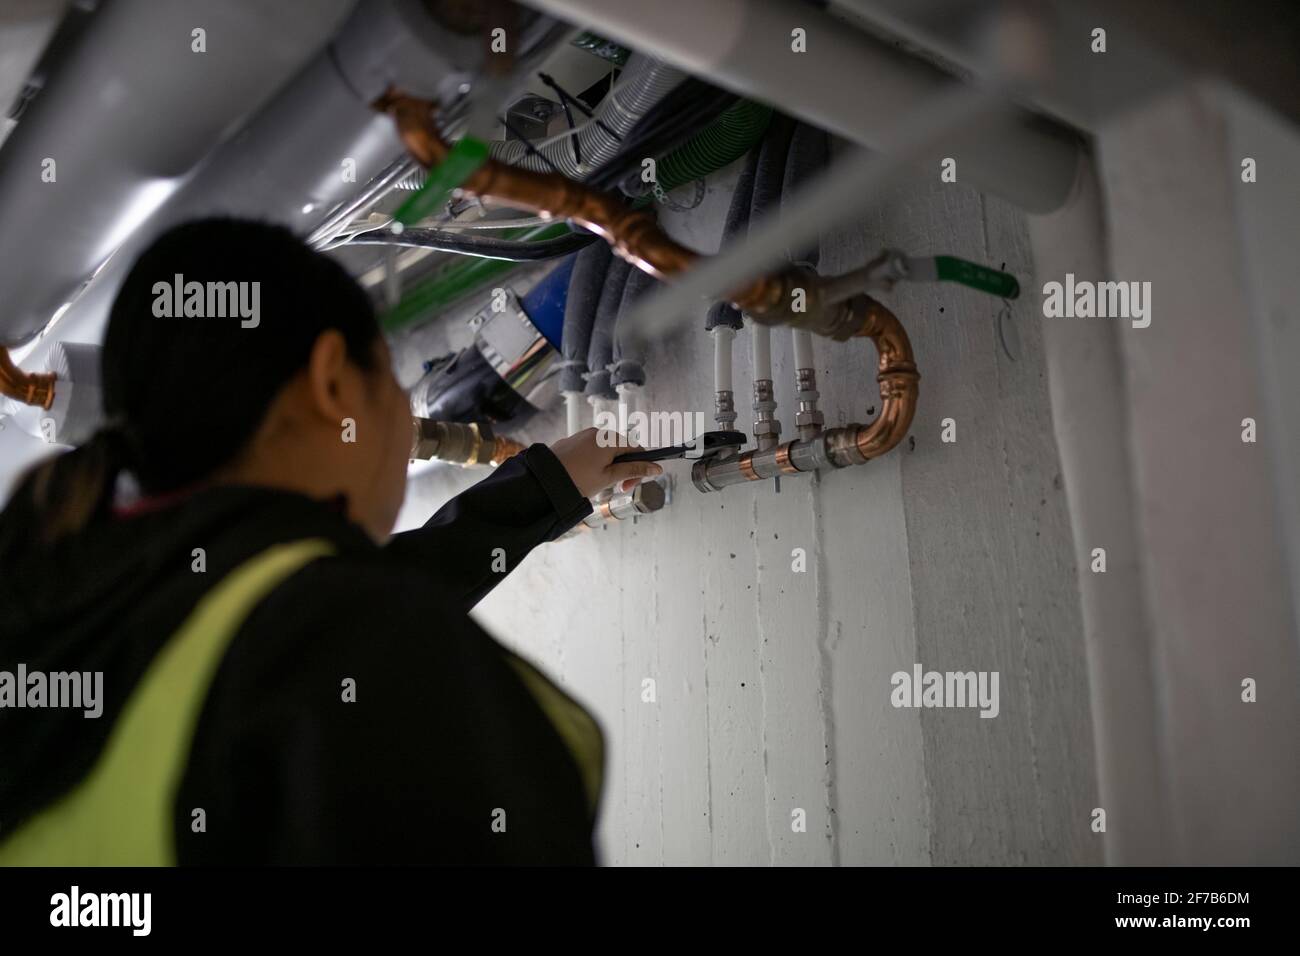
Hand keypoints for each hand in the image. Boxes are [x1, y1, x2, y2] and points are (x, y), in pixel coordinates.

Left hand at [549, 427, 663, 497]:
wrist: (544, 481)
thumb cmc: (576, 480)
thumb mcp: (608, 478)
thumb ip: (633, 470)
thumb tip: (655, 467)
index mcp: (608, 439)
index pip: (636, 448)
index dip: (640, 467)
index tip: (633, 483)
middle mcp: (596, 432)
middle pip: (621, 449)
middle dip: (623, 468)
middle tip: (617, 489)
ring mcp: (583, 436)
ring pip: (606, 451)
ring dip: (609, 467)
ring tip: (599, 484)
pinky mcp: (572, 442)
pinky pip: (591, 450)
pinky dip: (595, 463)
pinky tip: (587, 477)